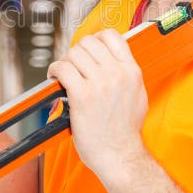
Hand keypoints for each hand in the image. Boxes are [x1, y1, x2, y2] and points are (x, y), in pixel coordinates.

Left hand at [47, 28, 148, 184]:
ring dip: (64, 61)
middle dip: (77, 51)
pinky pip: (63, 69)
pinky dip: (54, 70)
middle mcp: (117, 74)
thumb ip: (126, 76)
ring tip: (62, 72)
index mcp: (131, 72)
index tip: (88, 49)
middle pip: (88, 43)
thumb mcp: (137, 96)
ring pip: (74, 54)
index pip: (111, 36)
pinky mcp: (83, 96)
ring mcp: (100, 84)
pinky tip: (54, 78)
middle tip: (72, 64)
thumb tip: (113, 61)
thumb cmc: (125, 132)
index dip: (95, 39)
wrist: (120, 156)